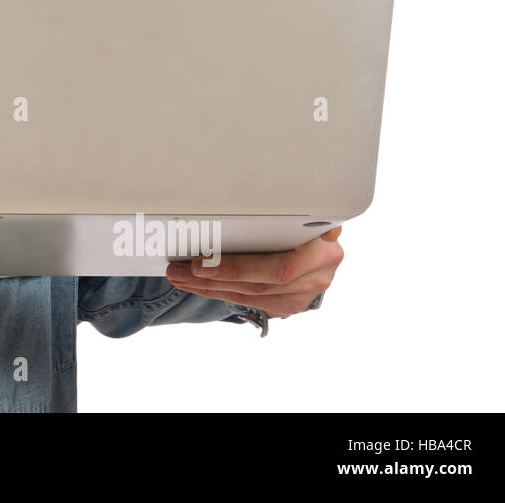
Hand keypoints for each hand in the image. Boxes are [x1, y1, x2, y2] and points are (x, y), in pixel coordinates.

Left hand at [165, 226, 342, 317]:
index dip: (237, 268)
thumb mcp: (300, 209)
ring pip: (251, 296)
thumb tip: (245, 200)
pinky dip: (221, 292)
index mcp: (324, 248)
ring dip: (210, 287)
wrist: (323, 239)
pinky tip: (199, 285)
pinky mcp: (290, 305)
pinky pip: (250, 302)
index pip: (278, 267)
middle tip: (181, 270)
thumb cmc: (303, 219)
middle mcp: (319, 275)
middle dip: (213, 278)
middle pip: (259, 285)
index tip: (201, 261)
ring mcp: (306, 294)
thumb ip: (284, 210)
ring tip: (180, 276)